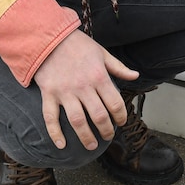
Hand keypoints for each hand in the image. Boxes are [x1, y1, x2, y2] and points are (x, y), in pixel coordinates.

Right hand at [32, 30, 139, 150]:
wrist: (49, 37)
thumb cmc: (77, 44)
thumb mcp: (102, 53)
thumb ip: (118, 67)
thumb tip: (135, 75)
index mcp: (99, 77)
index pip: (115, 103)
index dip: (121, 117)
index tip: (121, 122)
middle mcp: (83, 87)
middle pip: (99, 116)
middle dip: (106, 130)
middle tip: (108, 136)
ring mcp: (65, 92)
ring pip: (78, 121)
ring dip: (86, 137)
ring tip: (92, 146)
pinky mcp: (49, 94)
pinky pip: (51, 117)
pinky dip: (55, 133)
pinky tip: (62, 145)